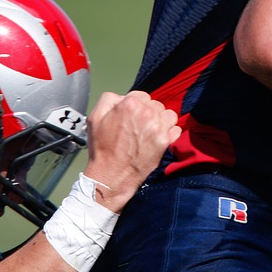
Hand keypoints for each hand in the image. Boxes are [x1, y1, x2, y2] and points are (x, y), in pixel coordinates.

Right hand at [81, 91, 180, 210]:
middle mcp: (146, 113)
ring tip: (150, 132)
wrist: (110, 176)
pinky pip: (176, 129)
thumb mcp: (95, 117)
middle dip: (148, 113)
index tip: (132, 117)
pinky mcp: (165, 141)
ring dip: (161, 121)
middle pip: (155, 104)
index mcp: (129, 104)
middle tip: (139, 127)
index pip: (141, 96)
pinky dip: (170, 133)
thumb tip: (123, 97)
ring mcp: (157, 127)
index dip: (136, 106)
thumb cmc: (102, 149)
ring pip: (168, 114)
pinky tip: (158, 139)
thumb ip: (108, 99)